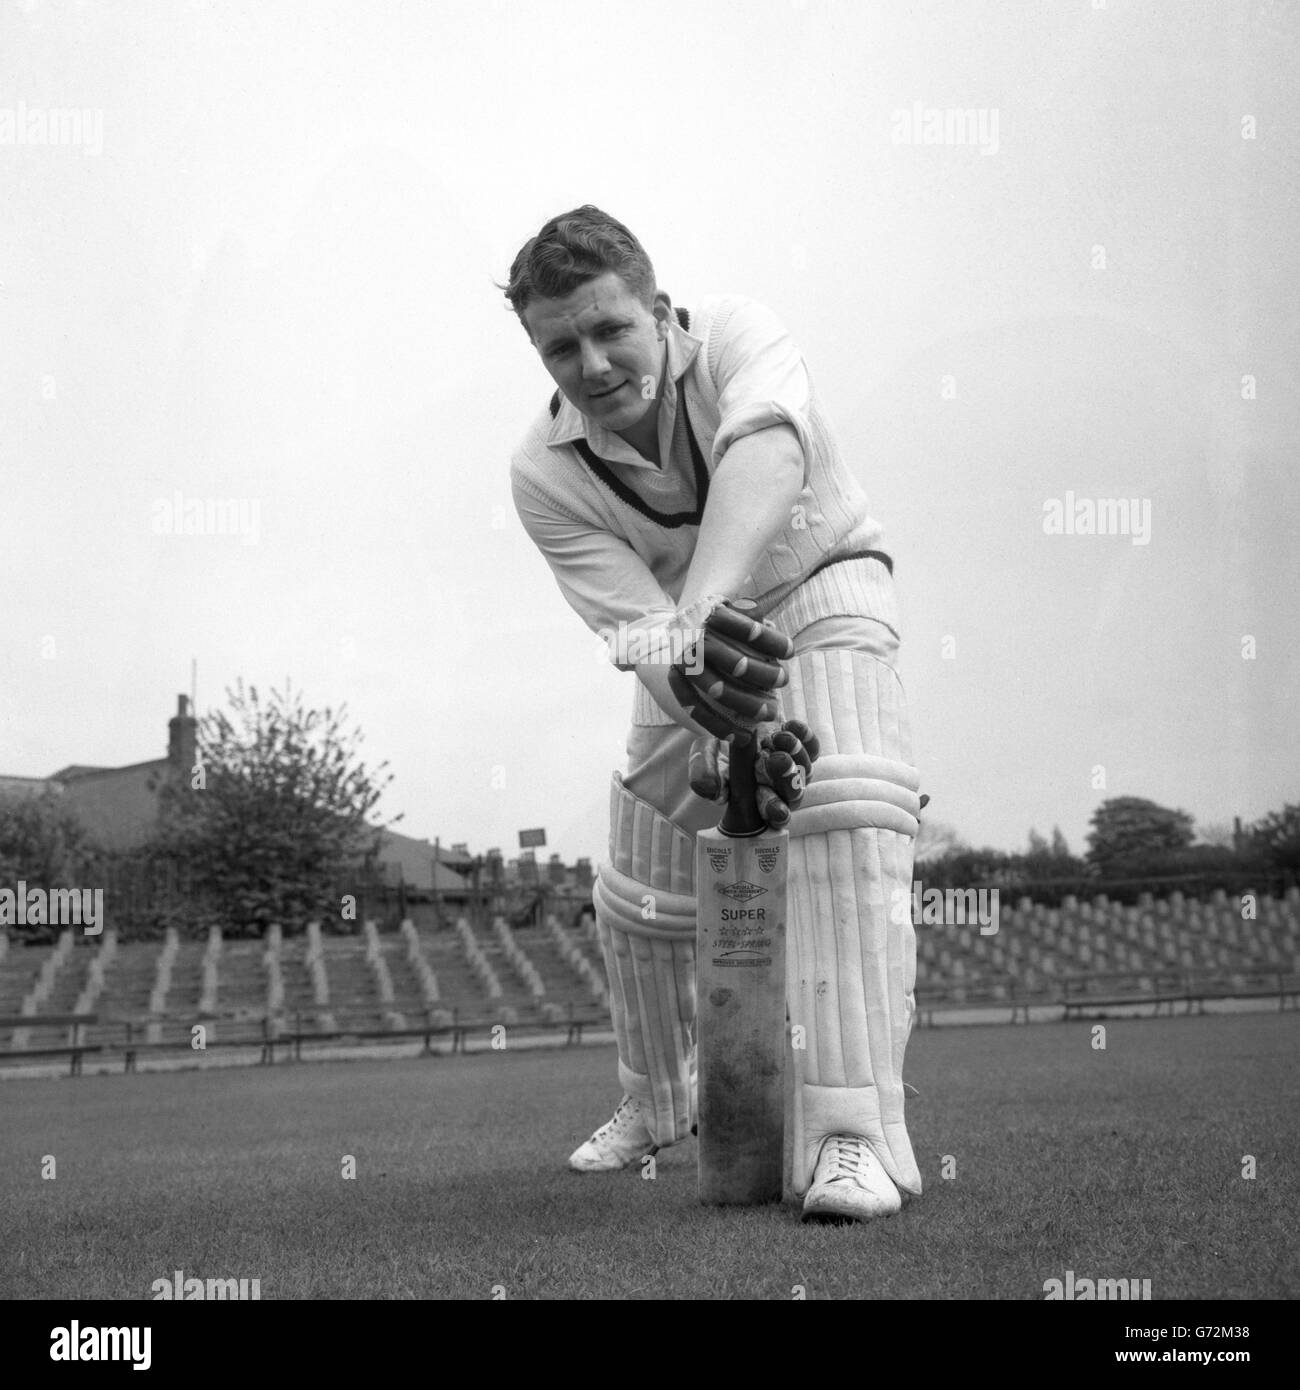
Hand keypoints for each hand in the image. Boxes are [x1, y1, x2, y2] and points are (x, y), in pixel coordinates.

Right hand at [667, 601, 793, 739]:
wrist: (669, 637)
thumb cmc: (715, 627)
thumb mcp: (731, 610)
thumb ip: (750, 617)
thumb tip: (773, 632)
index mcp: (711, 614)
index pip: (747, 628)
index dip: (771, 640)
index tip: (789, 652)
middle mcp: (694, 637)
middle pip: (733, 660)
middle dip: (763, 675)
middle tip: (783, 681)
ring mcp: (682, 662)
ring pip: (716, 689)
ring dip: (747, 704)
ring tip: (770, 713)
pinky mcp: (674, 681)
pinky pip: (696, 709)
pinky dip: (719, 727)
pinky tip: (742, 737)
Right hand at [689, 718, 820, 830]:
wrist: (731, 715)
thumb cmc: (717, 742)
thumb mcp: (703, 753)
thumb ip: (702, 773)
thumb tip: (716, 795)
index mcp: (754, 797)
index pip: (771, 812)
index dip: (776, 812)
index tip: (778, 811)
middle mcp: (777, 786)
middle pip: (793, 794)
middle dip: (787, 780)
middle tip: (777, 759)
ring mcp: (793, 767)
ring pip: (806, 770)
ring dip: (795, 755)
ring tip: (778, 736)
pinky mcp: (802, 747)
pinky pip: (813, 748)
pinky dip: (805, 737)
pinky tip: (789, 725)